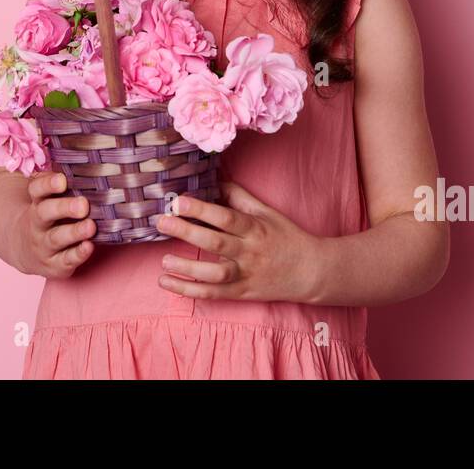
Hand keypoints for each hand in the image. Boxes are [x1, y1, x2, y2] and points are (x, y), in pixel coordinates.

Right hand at [14, 170, 96, 277]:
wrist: (24, 247)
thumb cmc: (46, 209)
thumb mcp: (44, 188)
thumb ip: (49, 161)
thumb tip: (52, 121)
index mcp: (36, 200)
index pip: (37, 189)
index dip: (48, 184)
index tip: (62, 180)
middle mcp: (37, 222)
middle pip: (46, 213)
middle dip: (64, 208)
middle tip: (83, 204)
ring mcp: (44, 245)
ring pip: (57, 238)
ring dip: (74, 232)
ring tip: (90, 226)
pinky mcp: (54, 264)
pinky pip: (65, 261)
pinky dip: (77, 255)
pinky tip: (89, 247)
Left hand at [155, 180, 324, 303]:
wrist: (311, 271)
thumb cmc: (286, 237)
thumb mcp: (267, 212)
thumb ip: (239, 197)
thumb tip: (214, 179)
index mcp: (254, 228)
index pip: (226, 217)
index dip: (201, 209)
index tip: (178, 201)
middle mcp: (249, 252)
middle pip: (215, 243)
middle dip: (186, 231)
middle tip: (162, 221)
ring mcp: (245, 275)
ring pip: (213, 274)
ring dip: (186, 268)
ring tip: (163, 260)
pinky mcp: (241, 293)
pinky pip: (212, 294)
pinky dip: (188, 290)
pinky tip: (167, 282)